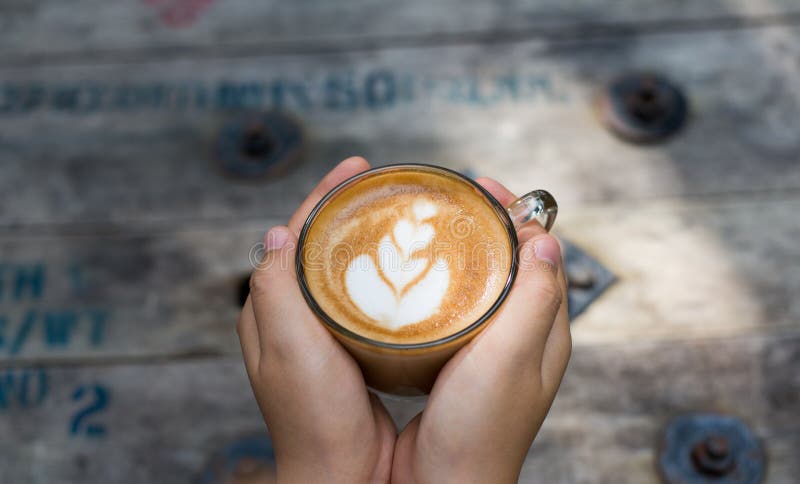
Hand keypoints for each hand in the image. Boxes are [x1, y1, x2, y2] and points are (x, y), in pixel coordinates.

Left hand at [237, 157, 395, 483]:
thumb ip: (276, 289)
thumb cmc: (313, 414)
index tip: (358, 166)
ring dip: (362, 238)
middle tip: (384, 187)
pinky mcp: (346, 351)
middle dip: (345, 209)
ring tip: (397, 216)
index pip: (293, 234)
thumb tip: (278, 231)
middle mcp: (289, 316)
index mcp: (269, 307)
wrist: (342, 471)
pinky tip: (406, 270)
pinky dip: (378, 274)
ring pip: (339, 269)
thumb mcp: (289, 346)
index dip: (323, 195)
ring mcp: (317, 335)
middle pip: (316, 246)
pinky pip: (359, 298)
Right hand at [392, 178, 571, 483]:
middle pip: (516, 264)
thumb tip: (547, 238)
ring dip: (468, 251)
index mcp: (546, 331)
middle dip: (490, 225)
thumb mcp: (511, 358)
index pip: (544, 255)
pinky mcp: (462, 363)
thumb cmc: (479, 431)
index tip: (482, 187)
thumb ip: (532, 299)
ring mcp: (493, 351)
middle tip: (452, 201)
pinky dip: (447, 282)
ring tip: (435, 229)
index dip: (518, 215)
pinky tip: (420, 280)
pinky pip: (461, 309)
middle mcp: (525, 338)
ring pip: (487, 285)